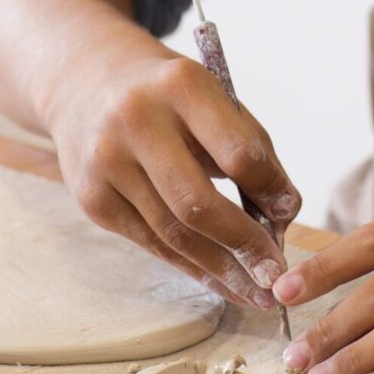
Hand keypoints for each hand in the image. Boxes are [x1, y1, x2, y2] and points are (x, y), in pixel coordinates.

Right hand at [45, 40, 299, 310]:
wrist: (85, 82)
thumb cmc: (168, 95)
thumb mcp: (212, 97)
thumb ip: (250, 149)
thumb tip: (281, 216)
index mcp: (181, 86)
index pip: (238, 153)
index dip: (270, 190)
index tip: (288, 214)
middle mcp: (138, 121)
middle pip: (198, 203)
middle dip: (244, 246)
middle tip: (276, 274)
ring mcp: (107, 162)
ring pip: (173, 233)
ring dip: (221, 270)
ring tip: (255, 291)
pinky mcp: (92, 197)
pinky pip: (150, 242)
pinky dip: (190, 266)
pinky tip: (219, 281)